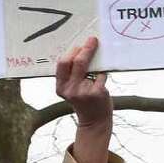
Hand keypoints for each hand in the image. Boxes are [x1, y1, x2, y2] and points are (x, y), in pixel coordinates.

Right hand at [55, 37, 111, 162]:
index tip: (79, 44)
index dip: (72, 51)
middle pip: (77, 61)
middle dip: (86, 48)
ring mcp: (84, 91)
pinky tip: (102, 79)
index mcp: (60, 87)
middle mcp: (70, 89)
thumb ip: (71, 74)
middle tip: (92, 40)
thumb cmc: (83, 101)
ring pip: (92, 67)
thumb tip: (80, 50)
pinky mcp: (98, 92)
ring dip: (96, 61)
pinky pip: (102, 75)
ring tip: (99, 59)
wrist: (94, 122)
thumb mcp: (71, 89)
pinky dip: (103, 74)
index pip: (63, 63)